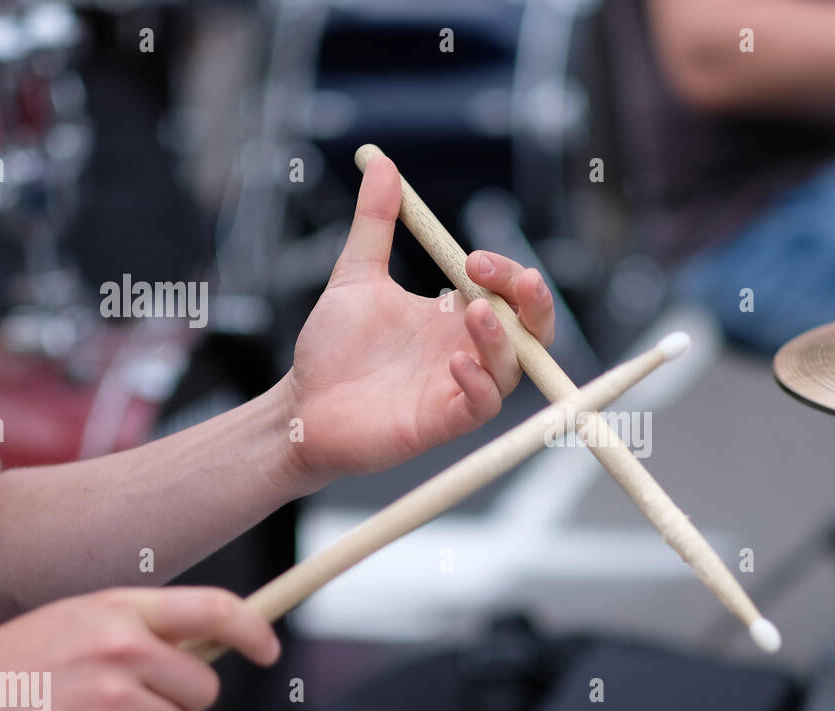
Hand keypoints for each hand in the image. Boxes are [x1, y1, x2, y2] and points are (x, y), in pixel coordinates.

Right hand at [0, 587, 278, 710]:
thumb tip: (207, 647)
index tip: (269, 649)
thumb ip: (140, 629)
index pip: (215, 609)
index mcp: (121, 610)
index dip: (254, 630)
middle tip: (131, 707)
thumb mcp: (79, 622)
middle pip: (204, 688)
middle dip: (179, 705)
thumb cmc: (15, 667)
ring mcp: (117, 697)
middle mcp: (126, 649)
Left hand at [275, 154, 554, 491]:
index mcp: (457, 316)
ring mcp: (460, 387)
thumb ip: (374, 223)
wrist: (302, 403)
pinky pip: (482, 405)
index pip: (510, 293)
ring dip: (502, 339)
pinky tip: (455, 361)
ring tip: (475, 313)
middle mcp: (470, 351)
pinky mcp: (444, 422)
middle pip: (532, 330)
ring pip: (513, 368)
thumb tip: (380, 164)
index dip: (506, 273)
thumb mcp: (355, 275)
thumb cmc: (332, 347)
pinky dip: (479, 383)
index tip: (473, 257)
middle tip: (496, 279)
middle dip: (532, 302)